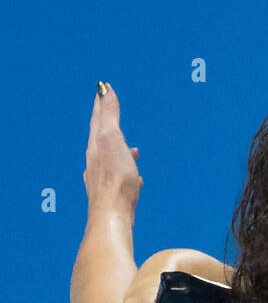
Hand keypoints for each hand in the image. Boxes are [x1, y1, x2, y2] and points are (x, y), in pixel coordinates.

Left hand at [84, 83, 142, 217]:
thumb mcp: (113, 139)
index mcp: (96, 145)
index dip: (101, 104)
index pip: (98, 119)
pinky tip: (136, 177)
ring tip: (133, 149)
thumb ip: (110, 115)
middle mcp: (95, 160)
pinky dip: (126, 170)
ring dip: (120, 150)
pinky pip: (118, 176)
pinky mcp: (111, 193)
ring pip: (110, 158)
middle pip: (101, 137)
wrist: (113, 213)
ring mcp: (102, 177)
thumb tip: (104, 89)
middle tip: (110, 113)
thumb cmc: (115, 178)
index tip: (103, 89)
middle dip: (107, 124)